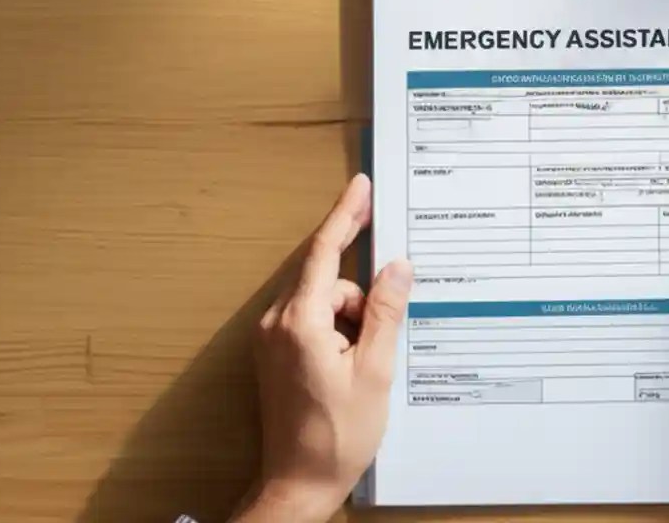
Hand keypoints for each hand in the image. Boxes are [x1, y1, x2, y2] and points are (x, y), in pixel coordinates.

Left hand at [233, 174, 411, 522]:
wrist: (298, 482)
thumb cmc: (338, 435)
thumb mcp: (374, 371)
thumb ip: (385, 312)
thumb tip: (397, 267)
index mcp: (301, 323)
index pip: (325, 252)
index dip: (345, 215)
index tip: (361, 187)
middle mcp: (277, 323)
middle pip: (326, 277)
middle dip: (360, 296)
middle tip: (380, 334)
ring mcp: (271, 338)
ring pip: (320, 300)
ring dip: (349, 317)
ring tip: (364, 365)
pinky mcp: (273, 353)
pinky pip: (309, 319)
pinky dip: (336, 328)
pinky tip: (352, 361)